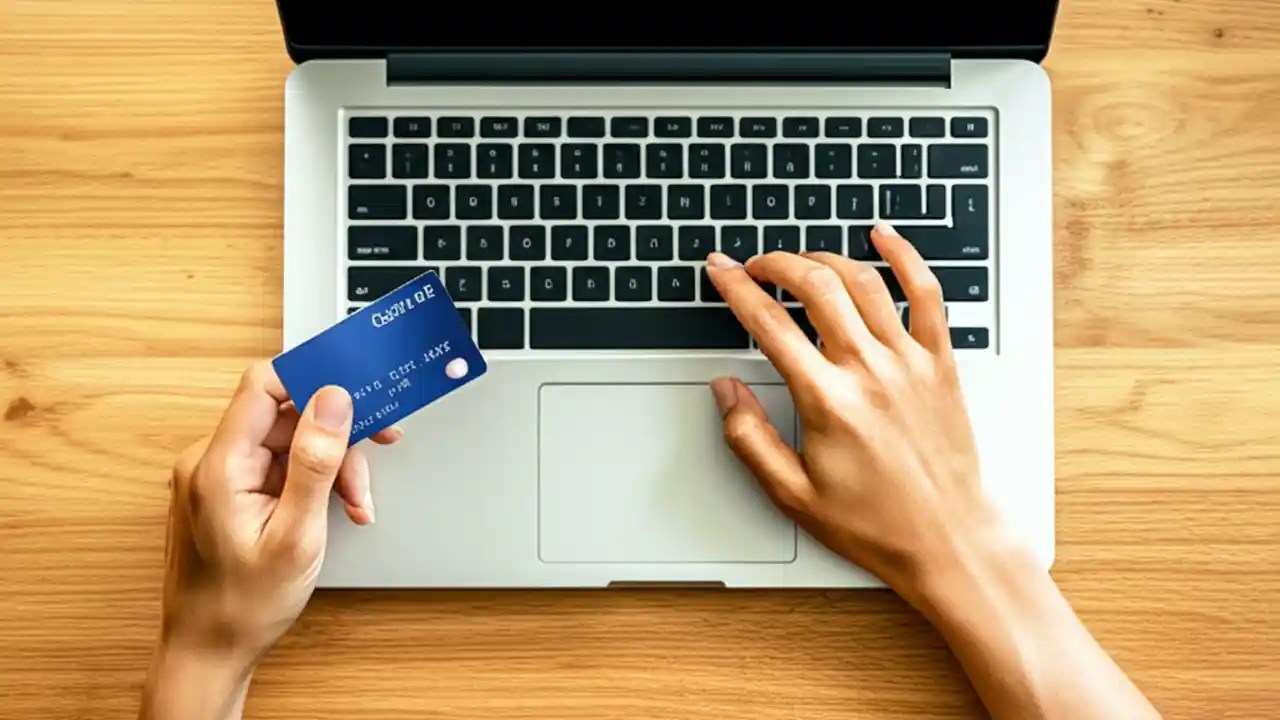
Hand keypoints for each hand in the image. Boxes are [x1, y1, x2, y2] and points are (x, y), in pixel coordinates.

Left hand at [140, 362, 399, 719]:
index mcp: (220, 464)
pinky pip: (279, 466)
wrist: (208, 650)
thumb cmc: (242, 605)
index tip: (357, 382)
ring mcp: (221, 477)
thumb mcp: (295, 534)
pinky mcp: (231, 491)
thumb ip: (314, 462)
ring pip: (290, 443)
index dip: (314, 376)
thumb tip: (333, 401)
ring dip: (331, 466)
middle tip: (379, 447)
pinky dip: (313, 482)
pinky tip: (335, 508)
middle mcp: (213, 461)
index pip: (264, 384)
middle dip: (338, 437)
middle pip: (288, 416)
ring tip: (356, 503)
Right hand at [707, 225, 1160, 718]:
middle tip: (755, 265)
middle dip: (776, 263)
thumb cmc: (874, 523)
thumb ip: (749, 437)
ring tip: (801, 261)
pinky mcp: (940, 362)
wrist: (948, 540)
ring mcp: (909, 361)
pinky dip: (904, 255)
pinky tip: (882, 236)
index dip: (736, 288)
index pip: (769, 324)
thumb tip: (725, 389)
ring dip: (825, 258)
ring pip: (863, 281)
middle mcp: (869, 371)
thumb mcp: (792, 493)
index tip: (719, 270)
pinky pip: (926, 292)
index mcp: (828, 402)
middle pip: (815, 287)